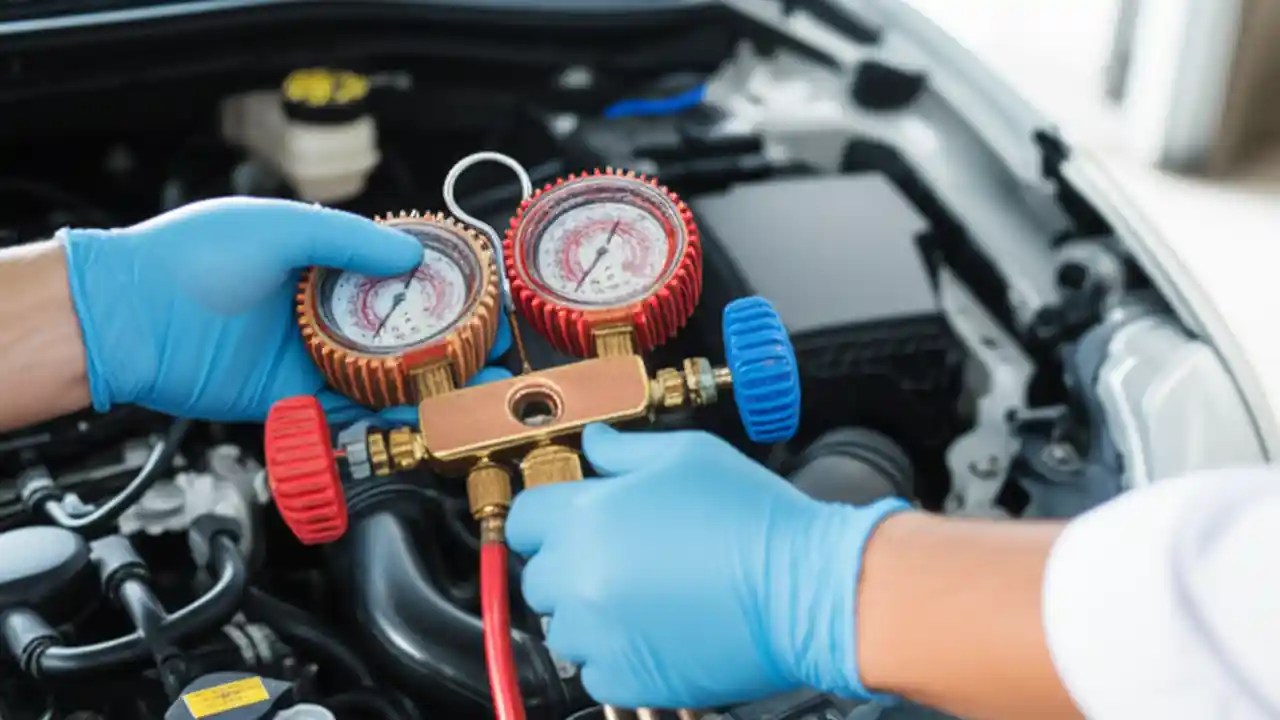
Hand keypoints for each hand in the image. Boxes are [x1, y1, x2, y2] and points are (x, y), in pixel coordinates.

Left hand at [62, 197, 511, 422]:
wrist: (127, 316)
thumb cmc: (189, 258)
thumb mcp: (280, 226)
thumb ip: (348, 241)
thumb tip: (408, 255)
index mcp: (322, 264)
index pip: (401, 277)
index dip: (447, 290)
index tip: (486, 301)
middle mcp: (321, 312)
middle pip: (403, 334)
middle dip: (453, 347)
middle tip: (496, 357)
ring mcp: (307, 357)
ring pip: (383, 378)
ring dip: (430, 388)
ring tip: (474, 395)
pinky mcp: (288, 398)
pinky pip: (346, 412)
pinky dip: (383, 420)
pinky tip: (420, 420)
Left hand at [507, 425, 911, 708]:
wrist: (805, 588)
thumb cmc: (754, 518)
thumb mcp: (688, 455)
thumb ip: (625, 450)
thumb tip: (594, 445)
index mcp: (587, 516)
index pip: (524, 518)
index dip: (547, 517)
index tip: (567, 522)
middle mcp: (580, 577)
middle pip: (539, 575)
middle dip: (570, 564)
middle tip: (620, 558)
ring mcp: (599, 634)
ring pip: (561, 627)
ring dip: (589, 613)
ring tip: (644, 597)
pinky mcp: (626, 678)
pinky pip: (593, 670)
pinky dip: (613, 656)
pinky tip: (655, 631)